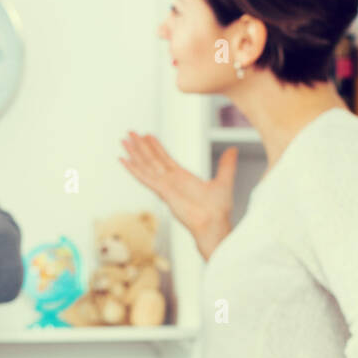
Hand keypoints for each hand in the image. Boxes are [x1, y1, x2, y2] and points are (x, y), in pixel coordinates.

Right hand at [119, 133, 236, 258]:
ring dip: (134, 153)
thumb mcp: (224, 181)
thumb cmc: (218, 210)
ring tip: (123, 141)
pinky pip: (145, 177)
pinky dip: (133, 169)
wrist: (214, 224)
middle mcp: (171, 181)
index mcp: (182, 178)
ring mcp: (165, 186)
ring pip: (146, 165)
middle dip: (140, 146)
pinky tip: (123, 160)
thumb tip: (233, 149)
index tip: (147, 135)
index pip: (165, 158)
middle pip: (151, 159)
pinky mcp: (163, 191)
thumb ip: (226, 164)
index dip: (155, 146)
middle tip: (130, 133)